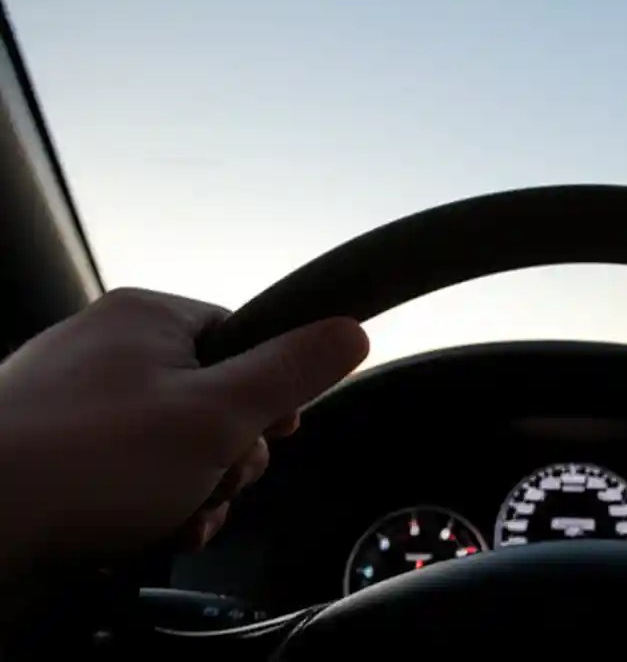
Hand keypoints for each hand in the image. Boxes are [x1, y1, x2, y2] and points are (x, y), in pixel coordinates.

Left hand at [0, 288, 367, 576]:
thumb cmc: (87, 462)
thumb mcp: (220, 414)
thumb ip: (293, 372)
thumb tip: (351, 330)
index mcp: (149, 317)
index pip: (246, 338)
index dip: (270, 394)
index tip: (270, 433)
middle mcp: (109, 347)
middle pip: (214, 396)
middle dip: (229, 455)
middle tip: (213, 481)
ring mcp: (74, 399)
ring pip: (172, 443)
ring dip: (193, 489)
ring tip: (173, 516)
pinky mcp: (52, 449)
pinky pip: (126, 470)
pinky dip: (147, 503)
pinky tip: (144, 531)